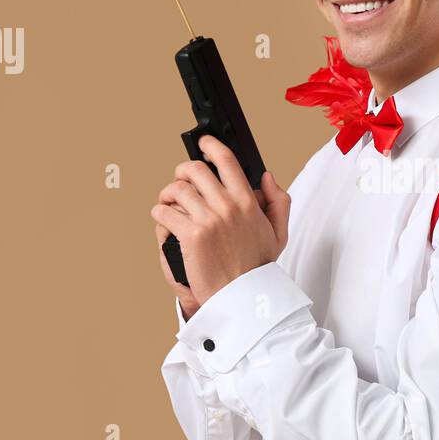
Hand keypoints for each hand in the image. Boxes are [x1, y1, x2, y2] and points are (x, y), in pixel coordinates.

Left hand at [151, 135, 290, 307]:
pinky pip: (165, 212)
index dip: (211, 146)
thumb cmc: (257, 267)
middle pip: (194, 170)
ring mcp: (208, 219)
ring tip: (169, 202)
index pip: (227, 161)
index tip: (203, 143)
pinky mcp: (190, 235)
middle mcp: (227, 206)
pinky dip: (160, 213)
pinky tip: (165, 220)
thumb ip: (278, 201)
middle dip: (182, 171)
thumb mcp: (278, 232)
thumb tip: (267, 177)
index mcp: (247, 202)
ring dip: (168, 193)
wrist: (243, 296)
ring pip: (176, 189)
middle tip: (181, 180)